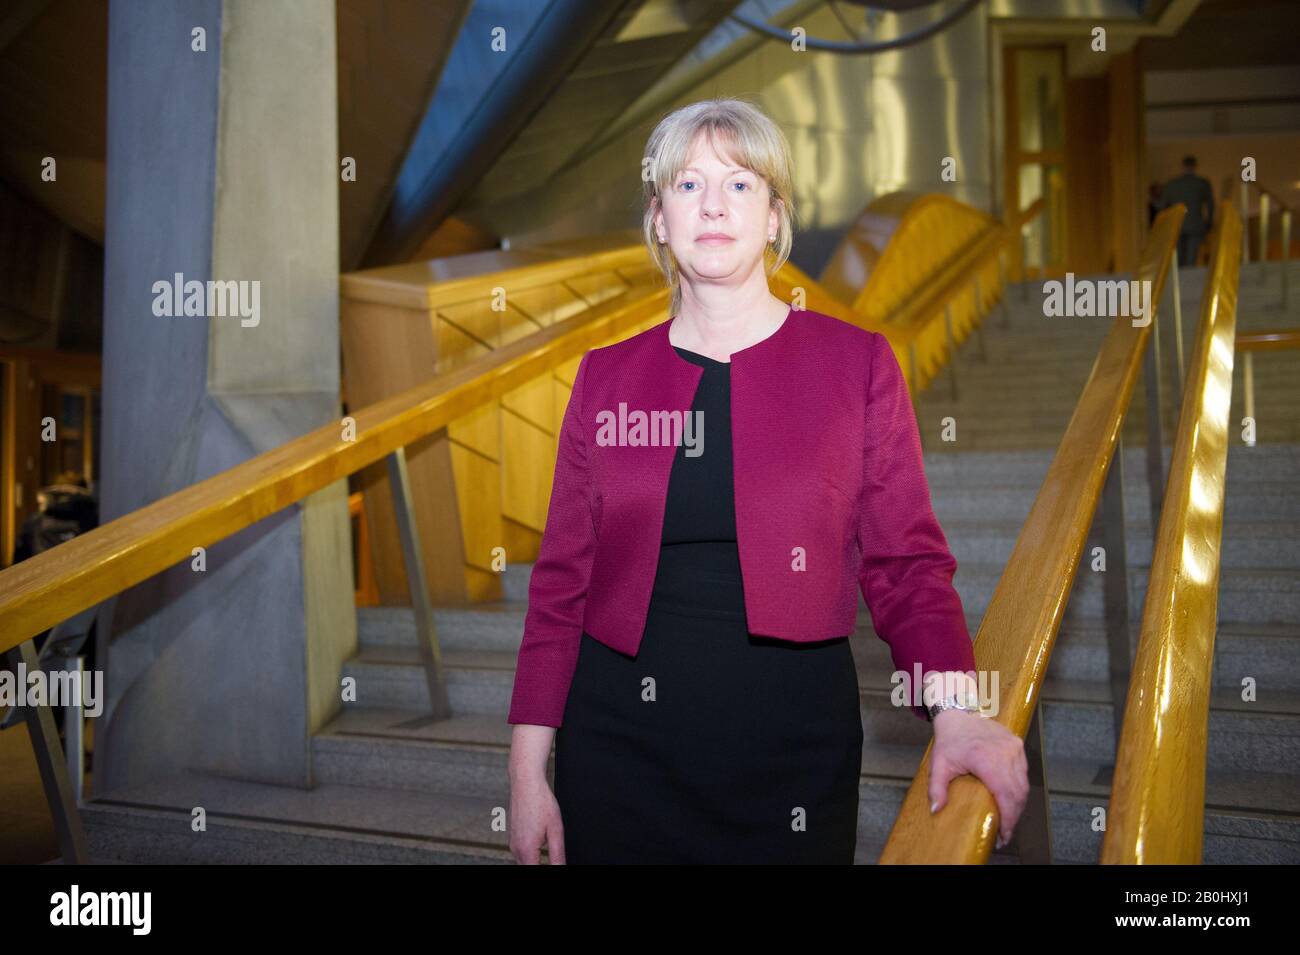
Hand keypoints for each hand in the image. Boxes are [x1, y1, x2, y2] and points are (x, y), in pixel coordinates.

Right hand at [509, 772, 565, 863]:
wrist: (526, 783)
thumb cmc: (541, 801)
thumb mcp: (556, 830)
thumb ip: (558, 854)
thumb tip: (560, 868)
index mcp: (526, 850)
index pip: (535, 872)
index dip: (546, 871)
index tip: (555, 864)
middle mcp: (516, 849)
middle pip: (528, 869)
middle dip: (540, 867)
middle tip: (554, 860)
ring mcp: (513, 843)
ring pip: (524, 863)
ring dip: (535, 862)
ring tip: (549, 854)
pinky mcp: (513, 837)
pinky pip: (521, 855)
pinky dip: (531, 856)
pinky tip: (541, 847)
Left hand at [927, 709, 1028, 850]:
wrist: (958, 714)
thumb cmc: (948, 739)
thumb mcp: (938, 764)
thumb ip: (936, 788)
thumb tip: (936, 810)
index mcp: (985, 758)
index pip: (1006, 794)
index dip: (1008, 818)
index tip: (1003, 834)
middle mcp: (1004, 752)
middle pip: (1018, 793)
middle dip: (1014, 816)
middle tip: (1005, 833)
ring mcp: (1013, 747)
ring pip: (1024, 784)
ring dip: (1018, 805)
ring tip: (1008, 820)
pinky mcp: (1017, 745)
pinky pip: (1023, 773)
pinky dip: (1019, 789)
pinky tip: (1011, 800)